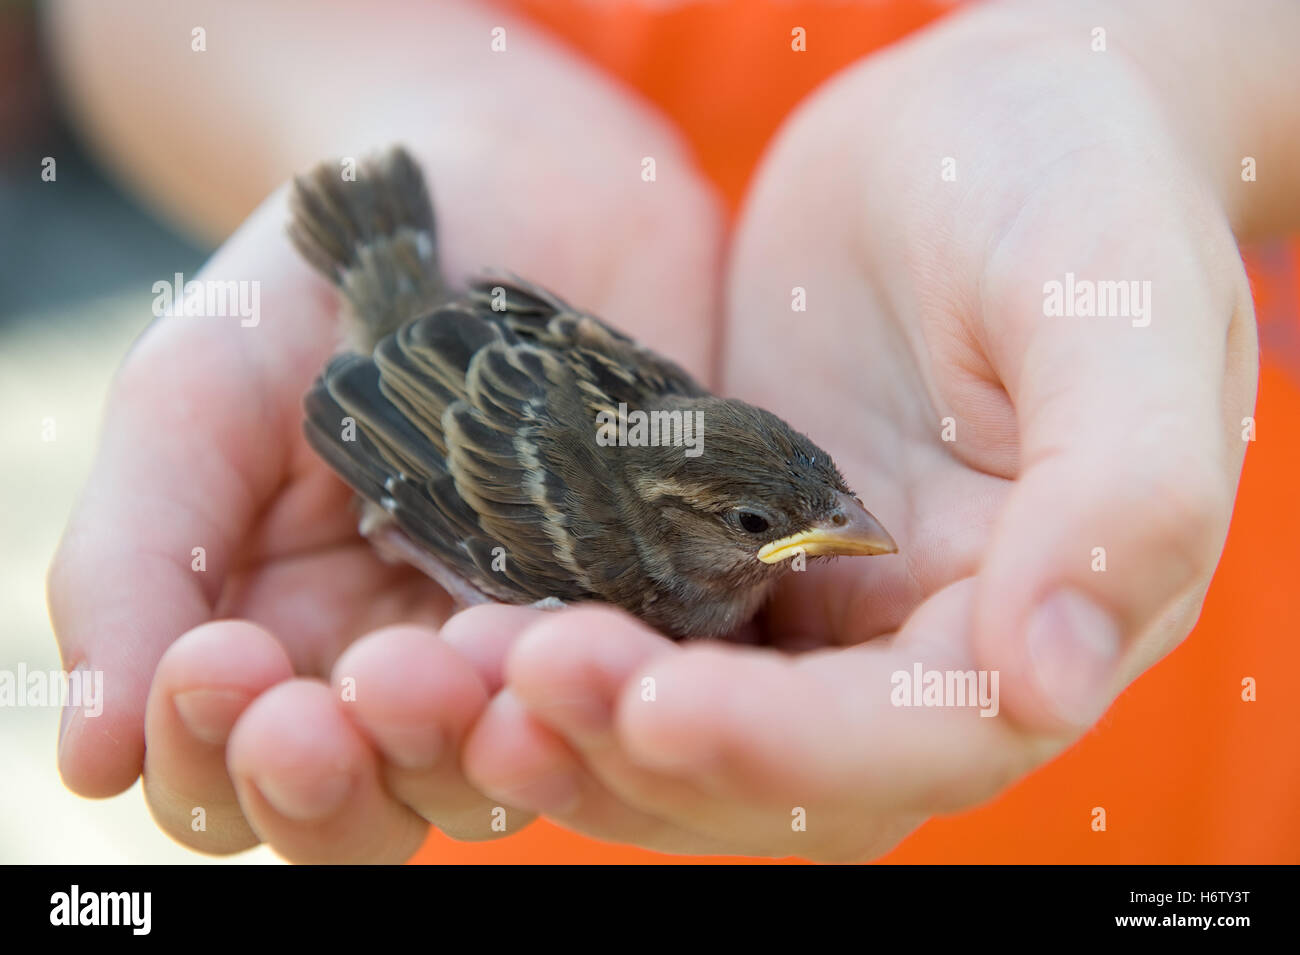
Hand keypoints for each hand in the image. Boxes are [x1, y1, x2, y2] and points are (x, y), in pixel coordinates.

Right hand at [47, 63, 723, 859]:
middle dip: (364, 773)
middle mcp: (410, 674)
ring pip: (511, 767)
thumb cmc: (324, 288)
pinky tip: (598, 640)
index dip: (222, 759)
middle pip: (383, 807)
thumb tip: (88, 759)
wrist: (503, 181)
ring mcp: (533, 645)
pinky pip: (639, 682)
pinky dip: (617, 683)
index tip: (221, 667)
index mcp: (281, 647)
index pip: (238, 780)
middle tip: (379, 682)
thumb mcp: (199, 398)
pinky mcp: (649, 602)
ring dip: (490, 742)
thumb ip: (135, 559)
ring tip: (477, 654)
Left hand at [457, 10, 1259, 858]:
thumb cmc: (1065, 181)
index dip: (794, 748)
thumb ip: (1124, 487)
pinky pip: (647, 645)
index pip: (927, 736)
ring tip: (467, 669)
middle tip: (519, 682)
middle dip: (652, 750)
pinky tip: (471, 623)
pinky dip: (564, 661)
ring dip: (583, 732)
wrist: (963, 131)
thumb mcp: (1112, 298)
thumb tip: (1053, 684)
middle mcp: (932, 645)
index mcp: (1053, 610)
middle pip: (793, 778)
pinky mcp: (732, 561)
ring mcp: (823, 611)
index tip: (660, 706)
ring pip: (701, 740)